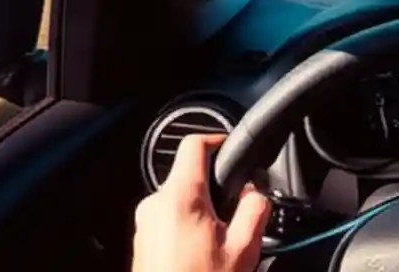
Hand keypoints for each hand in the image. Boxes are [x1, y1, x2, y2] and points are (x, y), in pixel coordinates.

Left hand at [132, 134, 272, 271]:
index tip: (231, 150)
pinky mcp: (142, 243)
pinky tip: (202, 259)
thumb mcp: (243, 248)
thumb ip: (256, 209)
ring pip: (180, 202)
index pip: (194, 144)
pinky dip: (188, 231)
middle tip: (236, 218)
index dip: (217, 139)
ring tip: (219, 247)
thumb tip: (255, 193)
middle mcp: (155, 205)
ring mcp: (144, 224)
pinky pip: (169, 222)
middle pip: (190, 178)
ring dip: (202, 215)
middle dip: (216, 192)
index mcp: (180, 197)